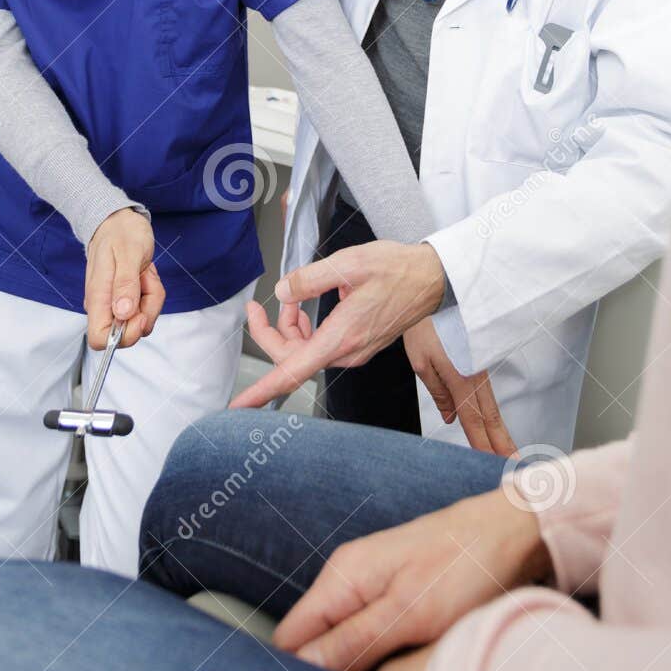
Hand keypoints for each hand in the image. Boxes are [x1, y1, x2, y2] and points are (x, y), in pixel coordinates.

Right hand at [84, 208, 162, 348]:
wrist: (118, 221)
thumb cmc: (121, 233)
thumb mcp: (128, 253)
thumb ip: (125, 284)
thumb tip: (122, 314)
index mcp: (97, 298)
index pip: (101, 339)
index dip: (124, 335)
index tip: (139, 313)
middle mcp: (103, 306)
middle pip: (127, 335)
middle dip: (146, 310)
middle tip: (144, 280)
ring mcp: (114, 304)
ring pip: (141, 321)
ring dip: (151, 297)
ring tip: (144, 272)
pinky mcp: (126, 301)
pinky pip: (146, 308)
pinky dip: (152, 293)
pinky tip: (145, 274)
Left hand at [230, 239, 444, 410]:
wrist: (432, 278)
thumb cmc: (398, 270)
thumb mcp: (349, 264)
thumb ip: (309, 279)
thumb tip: (283, 291)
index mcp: (341, 338)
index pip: (292, 372)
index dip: (262, 391)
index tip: (238, 406)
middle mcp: (347, 352)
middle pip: (291, 358)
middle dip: (270, 333)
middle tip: (256, 308)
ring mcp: (353, 351)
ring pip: (304, 352)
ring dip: (289, 328)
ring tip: (291, 298)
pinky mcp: (358, 345)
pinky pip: (320, 346)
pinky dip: (305, 329)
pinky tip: (307, 309)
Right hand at [272, 483, 548, 670]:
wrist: (518, 532)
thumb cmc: (468, 566)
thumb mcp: (410, 613)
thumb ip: (353, 640)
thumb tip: (301, 668)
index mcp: (343, 578)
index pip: (290, 639)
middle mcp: (350, 579)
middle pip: (313, 642)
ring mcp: (373, 586)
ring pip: (342, 642)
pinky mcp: (398, 595)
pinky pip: (369, 635)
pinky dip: (379, 658)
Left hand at [405, 321, 516, 455]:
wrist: (440, 290)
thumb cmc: (427, 323)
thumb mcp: (421, 361)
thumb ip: (438, 392)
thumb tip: (450, 416)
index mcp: (461, 380)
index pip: (474, 422)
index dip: (483, 446)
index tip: (492, 465)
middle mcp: (476, 377)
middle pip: (491, 418)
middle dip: (502, 444)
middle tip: (515, 467)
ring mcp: (481, 368)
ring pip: (492, 406)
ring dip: (500, 431)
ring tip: (508, 452)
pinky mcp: (480, 360)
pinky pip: (487, 392)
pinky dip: (492, 412)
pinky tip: (491, 423)